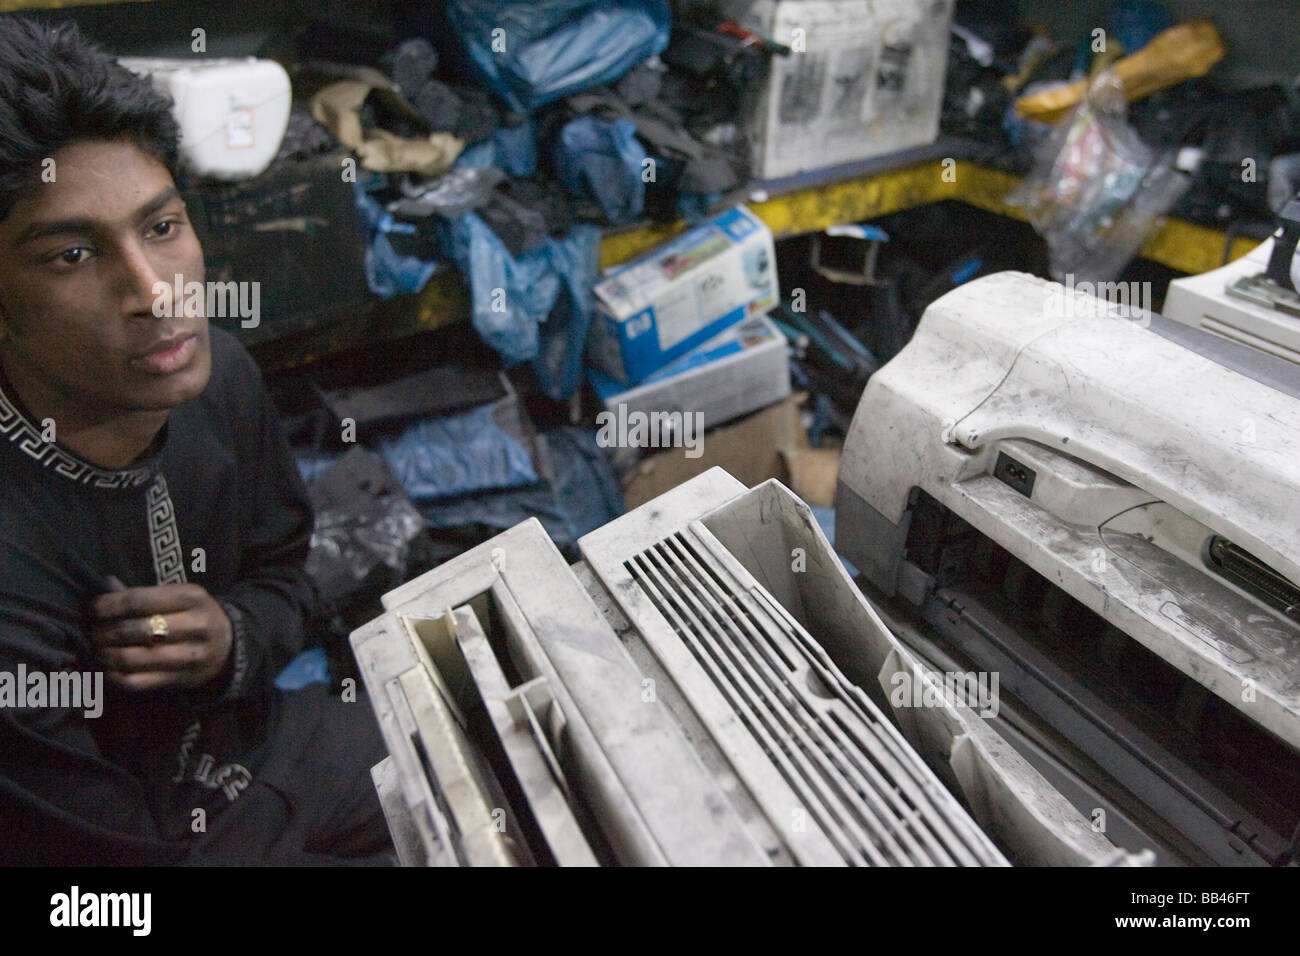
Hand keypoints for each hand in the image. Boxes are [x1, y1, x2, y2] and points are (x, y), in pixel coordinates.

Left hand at [88, 583, 233, 691]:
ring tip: (97, 650)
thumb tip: (102, 592)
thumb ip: (144, 595)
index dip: (109, 606)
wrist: (229, 644)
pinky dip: (114, 677)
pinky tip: (107, 668)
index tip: (92, 609)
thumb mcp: (179, 596)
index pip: (140, 601)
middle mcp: (195, 626)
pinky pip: (137, 682)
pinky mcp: (182, 680)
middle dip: (105, 632)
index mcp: (192, 597)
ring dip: (106, 655)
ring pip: (133, 659)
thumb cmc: (192, 614)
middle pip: (136, 630)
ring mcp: (190, 656)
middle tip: (92, 632)